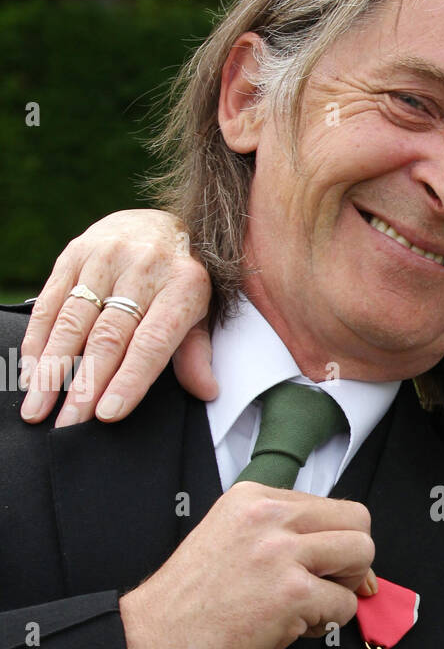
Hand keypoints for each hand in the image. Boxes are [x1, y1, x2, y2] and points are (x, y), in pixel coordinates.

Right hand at [20, 209, 214, 428]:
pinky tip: (31, 372)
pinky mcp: (74, 252)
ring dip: (51, 368)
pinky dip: (38, 339)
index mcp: (183, 285)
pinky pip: (50, 300)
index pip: (152, 342)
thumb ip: (197, 352)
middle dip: (85, 385)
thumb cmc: (184, 282)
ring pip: (72, 320)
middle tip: (68, 425)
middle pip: (108, 336)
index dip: (129, 380)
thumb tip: (206, 391)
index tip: (108, 414)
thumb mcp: (204, 313)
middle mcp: (143, 267)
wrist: (165, 223)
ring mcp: (105, 256)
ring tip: (38, 407)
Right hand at [121, 485, 374, 648]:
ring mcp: (281, 552)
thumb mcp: (231, 542)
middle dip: (352, 559)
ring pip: (362, 554)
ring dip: (345, 587)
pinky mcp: (292, 593)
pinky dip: (329, 623)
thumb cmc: (187, 605)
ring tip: (311, 606)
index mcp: (251, 499)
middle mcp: (268, 516)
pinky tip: (292, 628)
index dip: (335, 541)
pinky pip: (345, 604)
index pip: (329, 505)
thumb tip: (339, 549)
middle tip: (326, 586)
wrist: (149, 643)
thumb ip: (279, 535)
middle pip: (357, 521)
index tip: (324, 567)